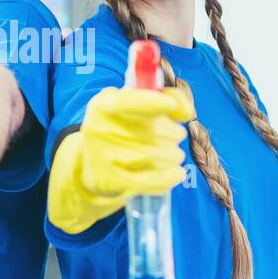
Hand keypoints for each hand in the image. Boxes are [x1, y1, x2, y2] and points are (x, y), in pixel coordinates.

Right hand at [48, 85, 192, 234]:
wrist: (91, 165)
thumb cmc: (121, 128)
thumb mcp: (132, 104)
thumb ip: (163, 96)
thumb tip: (186, 112)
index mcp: (104, 105)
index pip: (129, 101)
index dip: (154, 102)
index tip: (170, 105)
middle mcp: (100, 129)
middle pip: (157, 131)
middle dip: (173, 134)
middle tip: (170, 136)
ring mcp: (104, 158)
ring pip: (160, 155)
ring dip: (174, 155)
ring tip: (169, 154)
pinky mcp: (111, 182)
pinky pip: (153, 180)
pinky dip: (171, 176)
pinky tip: (177, 173)